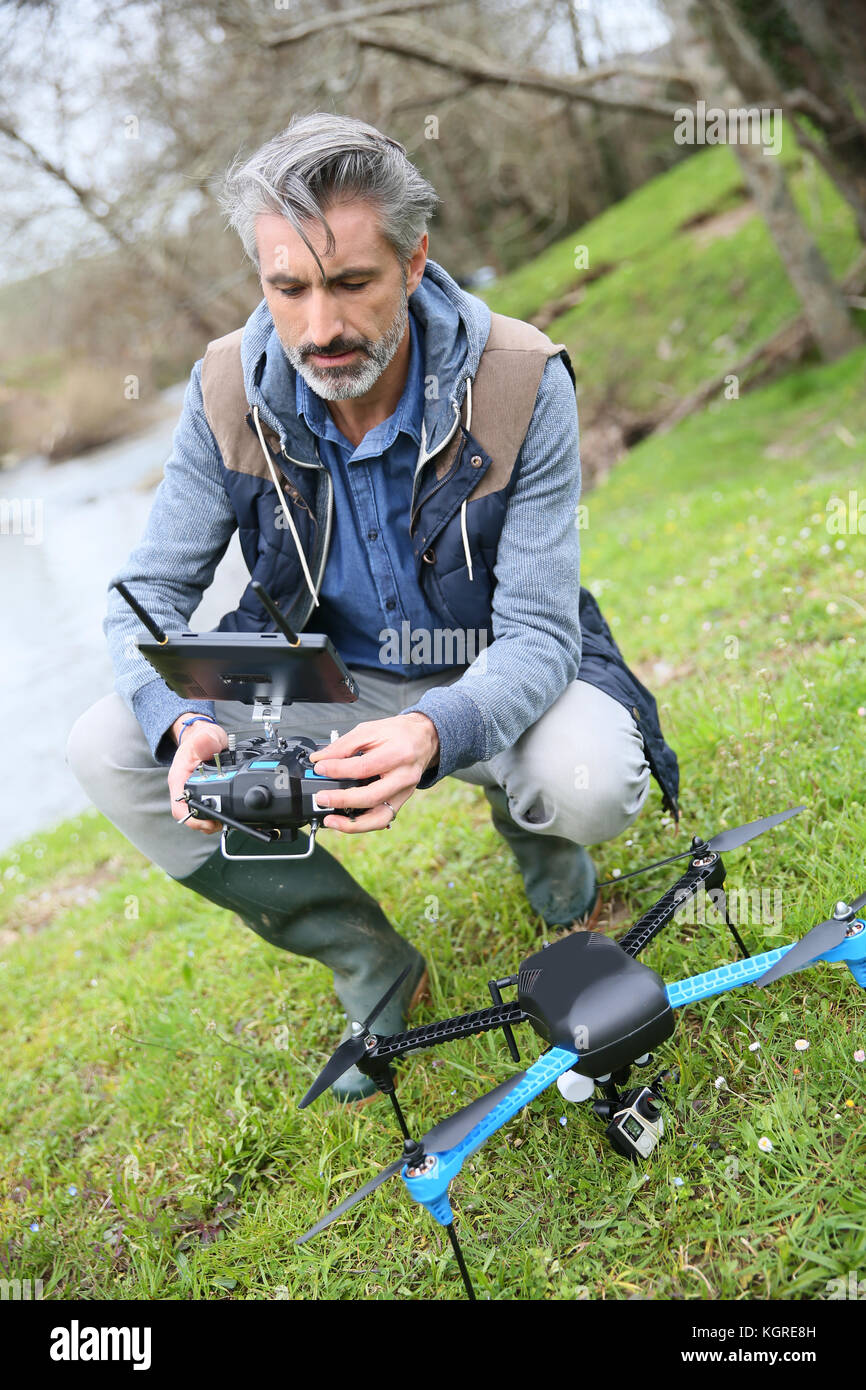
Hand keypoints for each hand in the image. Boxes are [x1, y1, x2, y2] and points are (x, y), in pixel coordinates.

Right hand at [167, 717, 228, 833]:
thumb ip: (205, 741)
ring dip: (211, 820)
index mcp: (179, 778)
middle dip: (205, 823)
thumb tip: (206, 744)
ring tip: (225, 819)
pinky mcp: (203, 793)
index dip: (193, 819)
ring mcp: (193, 792)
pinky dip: (217, 813)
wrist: (204, 736)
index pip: (179, 807)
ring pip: (198, 815)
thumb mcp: (205, 736)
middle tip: (221, 823)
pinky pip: (208, 808)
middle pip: (189, 816)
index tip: (208, 822)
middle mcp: (184, 788)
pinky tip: (227, 812)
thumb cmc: (201, 738)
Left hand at [308, 712, 438, 834]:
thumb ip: (344, 745)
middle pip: (372, 797)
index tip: (319, 768)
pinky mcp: (401, 802)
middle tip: (321, 798)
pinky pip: (381, 819)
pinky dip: (362, 823)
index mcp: (398, 754)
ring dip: (353, 824)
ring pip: (380, 818)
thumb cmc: (398, 733)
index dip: (338, 770)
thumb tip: (320, 759)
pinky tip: (345, 821)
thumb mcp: (370, 730)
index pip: (364, 767)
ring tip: (331, 820)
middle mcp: (404, 777)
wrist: (424, 738)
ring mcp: (404, 793)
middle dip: (342, 800)